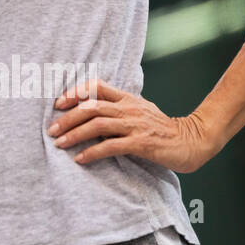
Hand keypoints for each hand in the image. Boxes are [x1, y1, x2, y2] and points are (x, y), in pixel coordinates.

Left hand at [46, 78, 213, 173]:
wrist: (193, 141)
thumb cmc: (162, 129)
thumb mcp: (139, 111)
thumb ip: (118, 110)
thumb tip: (91, 114)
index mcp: (127, 98)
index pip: (97, 86)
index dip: (75, 92)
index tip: (58, 103)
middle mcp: (129, 108)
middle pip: (92, 106)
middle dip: (68, 117)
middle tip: (51, 129)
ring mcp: (135, 125)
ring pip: (98, 124)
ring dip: (75, 134)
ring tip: (59, 143)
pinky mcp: (141, 143)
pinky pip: (112, 146)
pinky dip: (93, 152)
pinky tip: (81, 158)